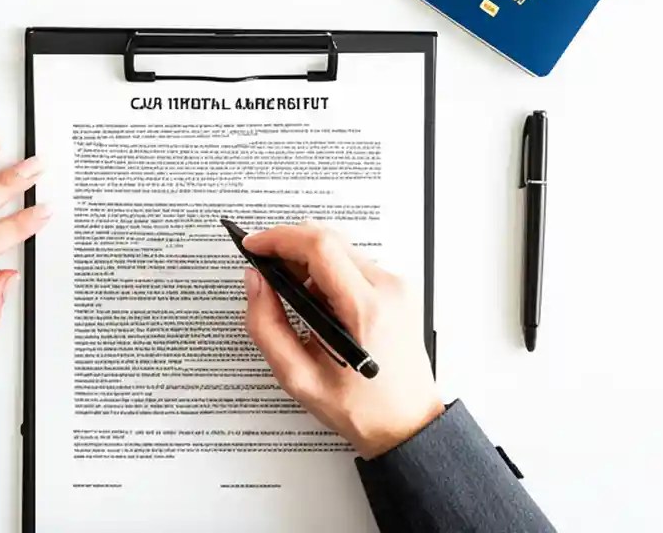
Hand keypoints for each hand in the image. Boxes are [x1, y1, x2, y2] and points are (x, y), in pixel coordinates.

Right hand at [242, 223, 443, 458]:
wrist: (407, 424)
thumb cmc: (362, 409)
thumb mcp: (299, 378)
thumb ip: (267, 327)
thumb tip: (255, 283)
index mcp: (366, 311)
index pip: (320, 247)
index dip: (280, 238)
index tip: (255, 244)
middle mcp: (388, 290)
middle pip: (329, 240)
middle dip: (289, 247)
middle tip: (266, 270)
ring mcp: (397, 287)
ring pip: (341, 249)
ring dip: (308, 262)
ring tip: (292, 297)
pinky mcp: (397, 290)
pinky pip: (354, 264)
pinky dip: (327, 273)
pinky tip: (317, 303)